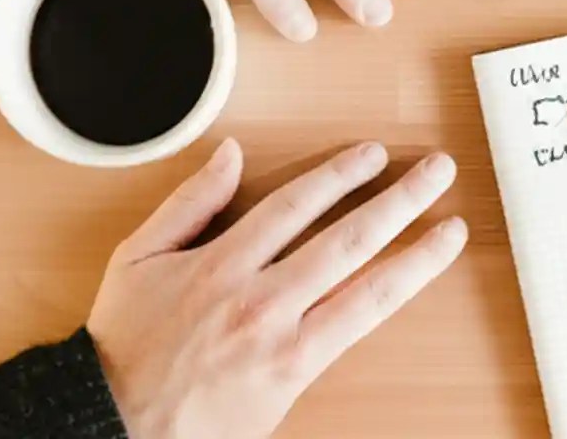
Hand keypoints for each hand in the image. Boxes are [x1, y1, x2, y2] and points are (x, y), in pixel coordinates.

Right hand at [87, 139, 466, 438]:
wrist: (114, 422)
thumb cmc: (126, 342)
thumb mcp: (137, 258)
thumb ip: (189, 202)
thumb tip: (230, 154)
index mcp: (220, 263)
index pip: (295, 205)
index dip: (340, 175)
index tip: (373, 155)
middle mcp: (259, 298)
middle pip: (346, 239)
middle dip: (399, 201)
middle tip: (438, 172)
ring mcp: (282, 340)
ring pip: (364, 289)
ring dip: (415, 256)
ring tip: (452, 229)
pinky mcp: (294, 375)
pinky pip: (352, 330)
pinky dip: (389, 301)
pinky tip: (413, 279)